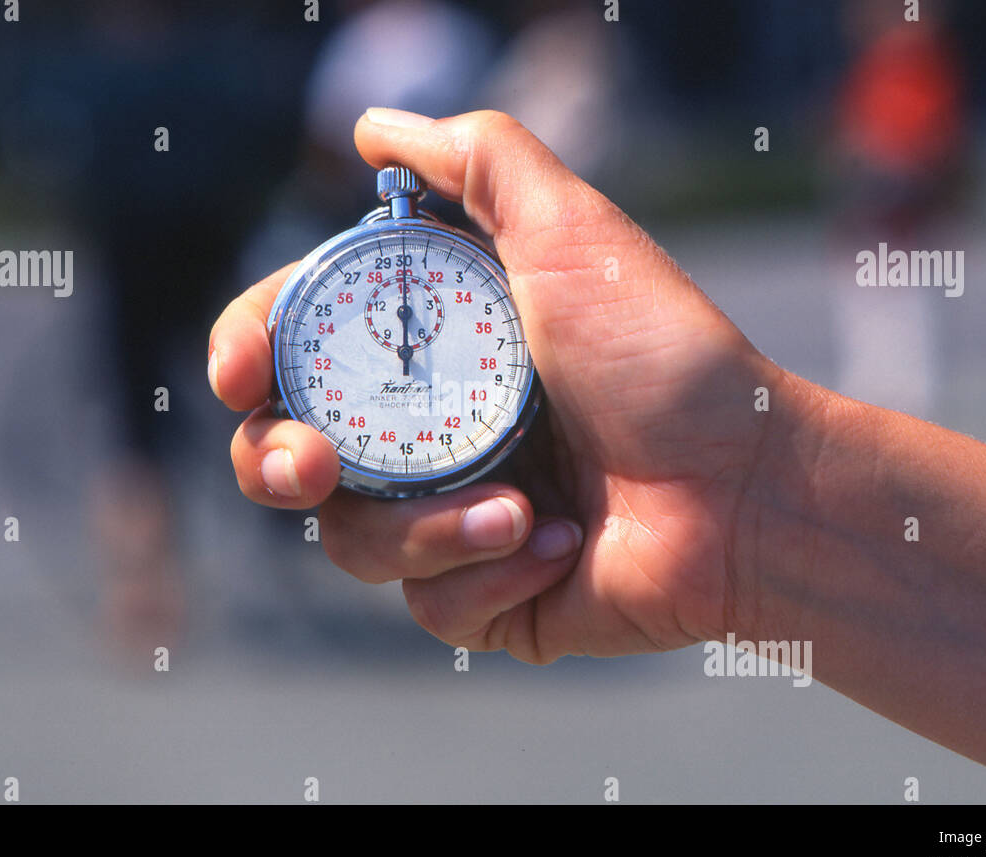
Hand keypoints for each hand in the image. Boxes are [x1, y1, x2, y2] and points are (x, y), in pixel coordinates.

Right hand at [208, 108, 783, 662]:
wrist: (746, 490)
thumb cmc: (663, 357)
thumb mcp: (570, 232)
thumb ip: (477, 162)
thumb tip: (375, 122)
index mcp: (432, 350)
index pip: (299, 349)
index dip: (247, 354)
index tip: (239, 370)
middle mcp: (430, 434)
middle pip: (289, 456)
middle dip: (279, 462)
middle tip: (313, 465)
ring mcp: (453, 520)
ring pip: (356, 543)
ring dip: (429, 527)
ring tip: (523, 510)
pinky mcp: (484, 599)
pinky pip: (430, 605)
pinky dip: (486, 579)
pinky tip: (558, 548)